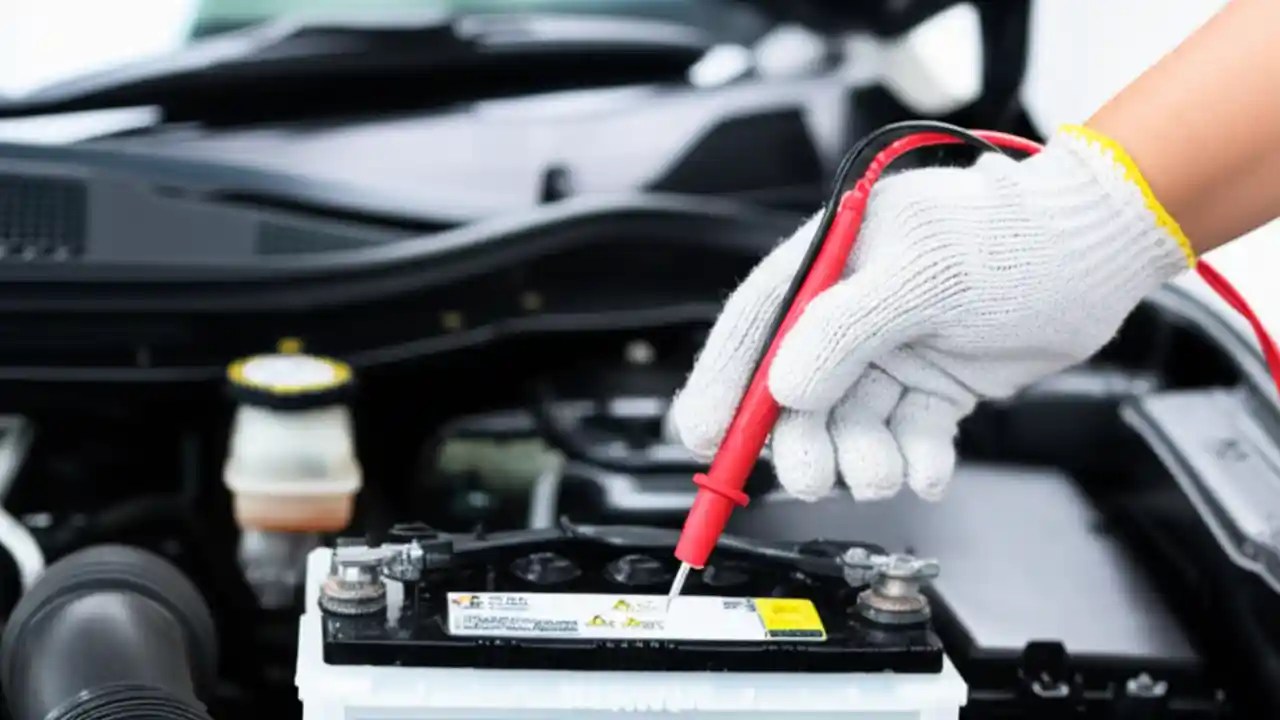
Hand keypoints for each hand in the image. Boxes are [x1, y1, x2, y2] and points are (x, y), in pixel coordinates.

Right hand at [671, 128, 1191, 501]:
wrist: (1098, 251)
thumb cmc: (1017, 237)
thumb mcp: (924, 274)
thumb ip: (843, 330)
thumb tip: (784, 388)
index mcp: (830, 264)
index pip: (755, 326)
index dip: (722, 384)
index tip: (704, 440)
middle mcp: (851, 309)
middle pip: (795, 389)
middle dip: (800, 440)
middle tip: (813, 478)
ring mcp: (891, 349)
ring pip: (849, 422)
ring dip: (860, 459)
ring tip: (887, 471)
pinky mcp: (933, 383)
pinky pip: (904, 435)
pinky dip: (911, 460)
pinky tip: (927, 467)